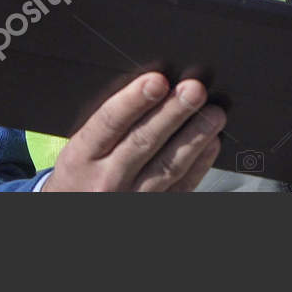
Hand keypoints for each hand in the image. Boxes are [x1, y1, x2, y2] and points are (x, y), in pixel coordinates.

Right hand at [42, 72, 224, 191]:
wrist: (78, 211)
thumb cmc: (84, 173)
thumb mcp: (80, 148)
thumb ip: (108, 123)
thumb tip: (153, 87)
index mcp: (81, 157)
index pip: (109, 123)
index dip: (134, 100)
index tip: (157, 80)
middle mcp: (104, 180)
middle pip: (143, 141)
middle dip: (172, 112)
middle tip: (195, 89)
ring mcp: (130, 198)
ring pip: (168, 166)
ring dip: (194, 137)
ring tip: (214, 114)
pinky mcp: (154, 209)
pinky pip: (181, 187)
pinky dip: (199, 163)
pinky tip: (211, 143)